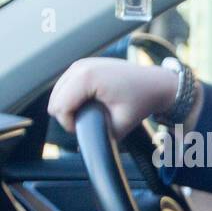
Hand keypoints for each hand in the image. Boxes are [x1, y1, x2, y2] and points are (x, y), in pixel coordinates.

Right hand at [47, 57, 194, 138]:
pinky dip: (72, 98)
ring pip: (57, 93)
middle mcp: (79, 67)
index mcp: (86, 77)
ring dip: (70, 108)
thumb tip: (84, 146)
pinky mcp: (82, 65)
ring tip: (91, 115)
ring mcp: (80, 64)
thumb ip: (101, 135)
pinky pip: (65, 86)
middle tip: (90, 123)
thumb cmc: (142, 100)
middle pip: (55, 100)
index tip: (87, 130)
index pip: (60, 107)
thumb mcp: (122, 122)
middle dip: (69, 117)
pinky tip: (89, 105)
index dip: (71, 125)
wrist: (156, 83)